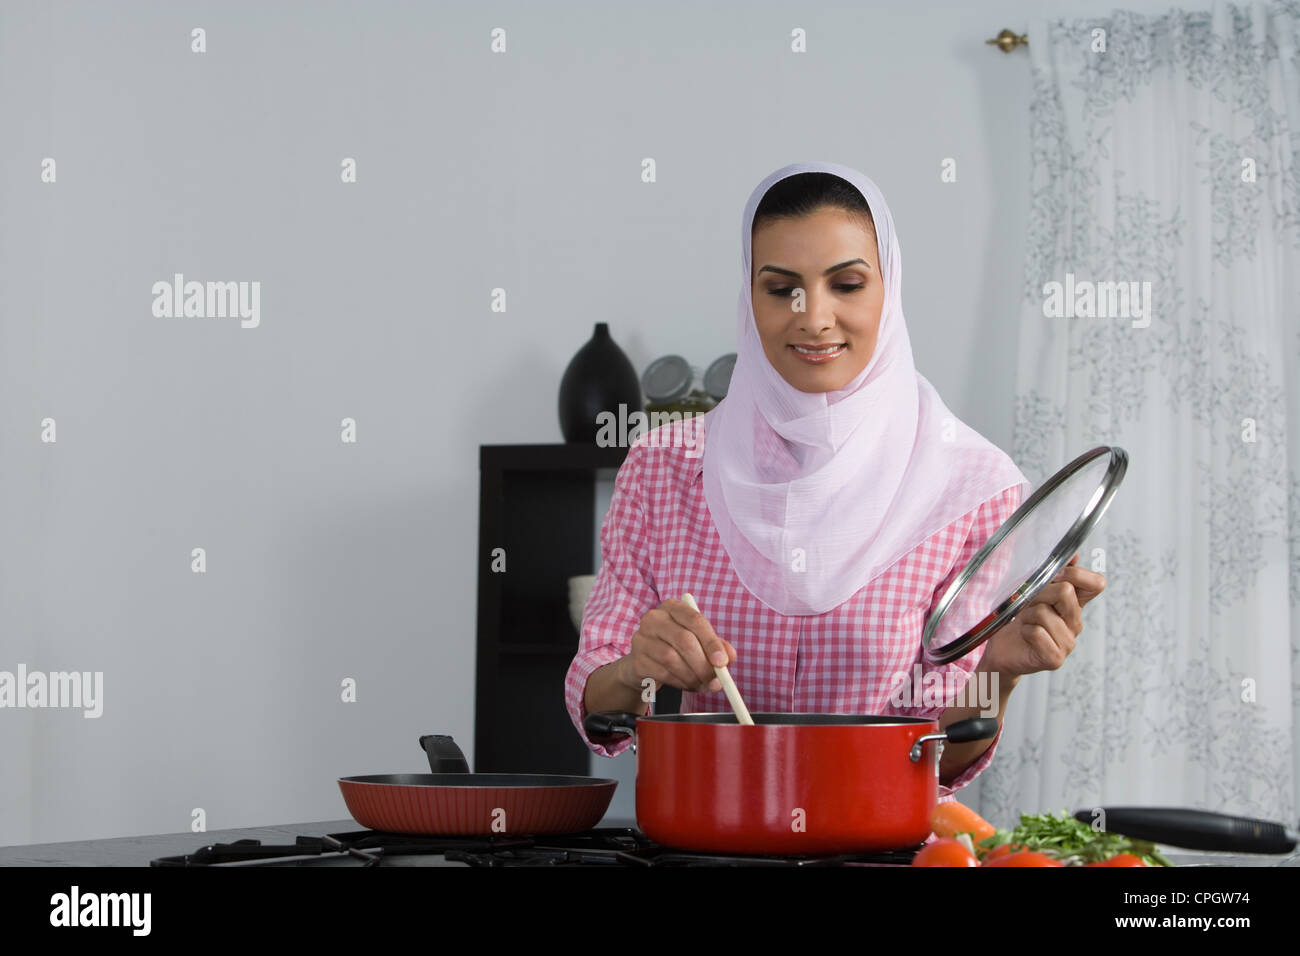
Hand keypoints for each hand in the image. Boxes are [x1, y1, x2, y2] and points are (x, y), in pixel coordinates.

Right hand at [618, 598, 736, 694]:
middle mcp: (655, 618)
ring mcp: (642, 638)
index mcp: (674, 607)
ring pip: (671, 658)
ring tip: (700, 683)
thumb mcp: (700, 645)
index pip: (695, 620)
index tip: (722, 661)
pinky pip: (661, 673)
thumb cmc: (677, 650)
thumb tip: (729, 657)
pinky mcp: (636, 659)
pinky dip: (678, 682)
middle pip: (684, 639)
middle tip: (715, 680)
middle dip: (703, 664)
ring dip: (691, 676)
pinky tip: (684, 684)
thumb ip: (717, 648)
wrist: (646, 666)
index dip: (711, 642)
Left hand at [979, 553, 1105, 678]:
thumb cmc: (1017, 620)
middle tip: (1027, 603)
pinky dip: (1023, 630)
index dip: (1076, 574)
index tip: (1054, 575)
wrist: (1002, 651)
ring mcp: (1068, 643)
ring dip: (1025, 614)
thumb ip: (1052, 575)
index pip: (1096, 584)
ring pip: (1044, 612)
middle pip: (1065, 592)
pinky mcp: (1055, 658)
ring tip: (1023, 622)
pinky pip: (1036, 632)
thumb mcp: (1033, 593)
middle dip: (1039, 592)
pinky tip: (1024, 635)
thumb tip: (1072, 554)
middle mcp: (1075, 623)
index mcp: (1074, 605)